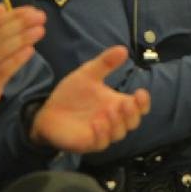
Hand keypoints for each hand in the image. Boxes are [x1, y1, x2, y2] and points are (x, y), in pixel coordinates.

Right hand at [0, 4, 45, 122]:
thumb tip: (1, 7)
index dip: (15, 15)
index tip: (33, 10)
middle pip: (2, 34)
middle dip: (22, 23)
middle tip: (41, 17)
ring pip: (4, 49)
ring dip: (23, 38)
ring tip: (40, 30)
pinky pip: (4, 69)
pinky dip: (17, 59)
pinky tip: (30, 51)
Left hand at [30, 46, 150, 152]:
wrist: (47, 110)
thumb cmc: (71, 94)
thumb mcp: (88, 74)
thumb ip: (105, 63)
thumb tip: (123, 49)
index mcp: (117, 103)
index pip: (139, 107)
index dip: (143, 103)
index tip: (140, 92)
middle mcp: (113, 120)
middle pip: (133, 122)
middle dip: (133, 114)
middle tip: (126, 103)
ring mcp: (102, 133)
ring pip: (119, 134)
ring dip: (117, 123)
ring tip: (109, 112)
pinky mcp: (88, 142)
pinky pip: (100, 142)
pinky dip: (102, 134)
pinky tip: (97, 122)